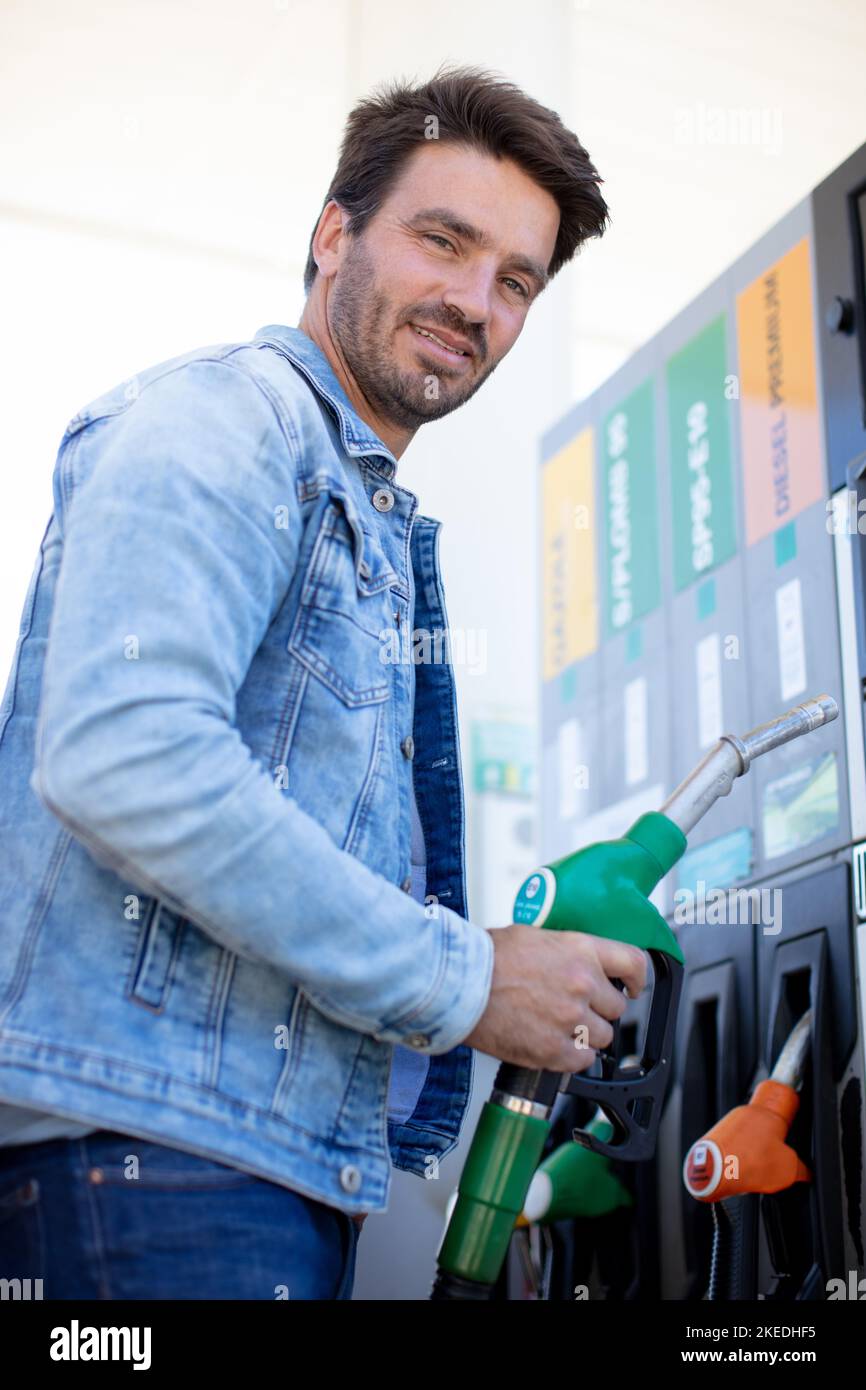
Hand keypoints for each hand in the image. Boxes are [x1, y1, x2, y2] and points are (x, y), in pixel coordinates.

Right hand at [461, 924, 647, 1072]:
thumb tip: (576, 961)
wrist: (460, 984)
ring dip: (586, 1034)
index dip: (638, 978)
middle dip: (599, 1009)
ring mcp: (571, 1018)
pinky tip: (553, 1045)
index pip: (633, 963)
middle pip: (616, 1007)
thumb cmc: (486, 958)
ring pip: (602, 1036)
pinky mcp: (555, 1049)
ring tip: (558, 1027)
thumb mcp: (535, 937)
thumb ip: (566, 951)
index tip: (633, 986)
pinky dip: (571, 1056)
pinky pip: (583, 1060)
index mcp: (581, 951)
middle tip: (575, 1008)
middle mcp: (583, 983)